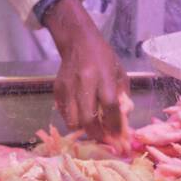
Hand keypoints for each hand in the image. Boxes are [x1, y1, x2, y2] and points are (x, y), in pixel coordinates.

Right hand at [46, 0, 129, 138]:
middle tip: (104, 138)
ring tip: (92, 127)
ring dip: (84, 129)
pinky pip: (64, 114)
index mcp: (103, 76)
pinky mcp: (57, 90)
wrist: (78, 41)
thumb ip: (123, 98)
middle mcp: (83, 82)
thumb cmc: (103, 58)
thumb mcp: (119, 74)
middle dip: (97, 134)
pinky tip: (81, 115)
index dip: (115, 125)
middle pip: (88, 119)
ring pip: (73, 121)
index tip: (119, 137)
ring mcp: (68, 87)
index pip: (110, 107)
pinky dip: (73, 119)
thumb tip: (123, 124)